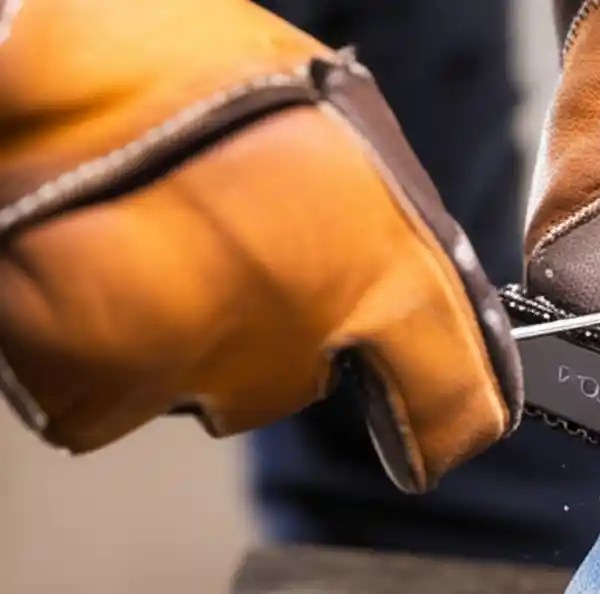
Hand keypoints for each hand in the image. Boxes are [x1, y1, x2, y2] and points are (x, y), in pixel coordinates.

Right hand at [0, 0, 520, 491]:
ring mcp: (193, 371)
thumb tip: (391, 271)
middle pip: (304, 382)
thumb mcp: (336, 129)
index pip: (455, 407)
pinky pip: (117, 397)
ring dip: (188, 340)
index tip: (437, 429)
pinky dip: (106, 353)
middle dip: (278, 330)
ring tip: (151, 246)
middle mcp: (298, 338)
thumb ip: (378, 225)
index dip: (448, 422)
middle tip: (230, 246)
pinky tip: (97, 275)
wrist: (31, 55)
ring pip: (209, 389)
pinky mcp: (95, 389)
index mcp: (381, 266)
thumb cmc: (186, 67)